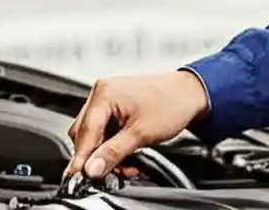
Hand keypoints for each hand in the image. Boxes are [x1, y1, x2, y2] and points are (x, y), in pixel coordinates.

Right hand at [66, 70, 209, 178]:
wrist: (190, 94)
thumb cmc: (172, 104)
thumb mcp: (141, 134)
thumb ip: (113, 153)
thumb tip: (92, 169)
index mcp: (105, 94)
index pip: (85, 132)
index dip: (81, 158)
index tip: (78, 176)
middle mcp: (103, 92)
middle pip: (85, 132)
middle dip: (95, 155)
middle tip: (107, 172)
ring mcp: (108, 96)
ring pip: (93, 132)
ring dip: (104, 151)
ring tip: (122, 163)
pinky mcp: (115, 103)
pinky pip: (104, 127)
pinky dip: (110, 143)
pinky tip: (124, 152)